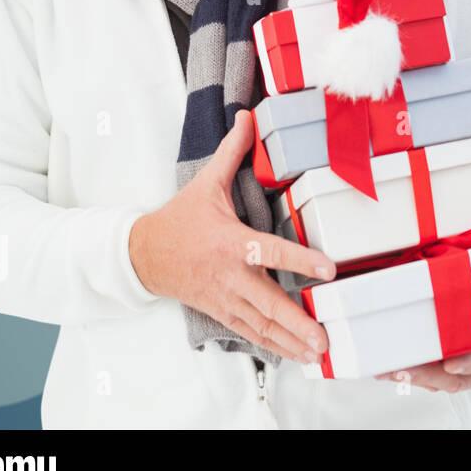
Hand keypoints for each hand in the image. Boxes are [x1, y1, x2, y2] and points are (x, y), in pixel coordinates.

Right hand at [128, 109, 335, 363]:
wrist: (141, 255)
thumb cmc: (180, 220)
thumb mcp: (206, 182)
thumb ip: (233, 151)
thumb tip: (248, 116)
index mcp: (231, 241)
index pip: (271, 251)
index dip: (300, 260)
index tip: (329, 269)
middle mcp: (231, 275)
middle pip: (269, 301)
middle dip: (298, 320)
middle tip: (324, 335)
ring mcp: (225, 298)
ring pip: (262, 324)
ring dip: (290, 339)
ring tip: (318, 352)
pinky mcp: (221, 311)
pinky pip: (250, 332)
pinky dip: (274, 345)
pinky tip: (296, 354)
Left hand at [374, 209, 470, 391]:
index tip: (454, 361)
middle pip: (458, 378)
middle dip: (429, 375)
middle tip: (403, 367)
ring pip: (440, 382)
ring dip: (412, 377)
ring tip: (384, 368)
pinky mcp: (457, 375)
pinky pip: (432, 379)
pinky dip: (410, 376)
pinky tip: (385, 368)